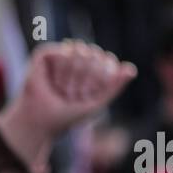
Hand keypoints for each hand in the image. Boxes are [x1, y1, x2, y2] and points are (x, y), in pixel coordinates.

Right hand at [0, 41, 136, 172]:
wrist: (41, 121)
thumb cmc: (67, 115)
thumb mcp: (97, 103)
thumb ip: (115, 87)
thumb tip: (131, 69)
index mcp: (91, 69)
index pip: (106, 62)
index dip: (98, 82)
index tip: (85, 97)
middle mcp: (77, 59)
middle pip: (93, 55)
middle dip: (83, 80)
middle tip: (69, 95)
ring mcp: (61, 54)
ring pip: (78, 51)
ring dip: (70, 77)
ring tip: (59, 89)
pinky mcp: (44, 54)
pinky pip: (63, 52)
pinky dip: (59, 70)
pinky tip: (51, 80)